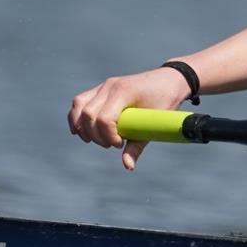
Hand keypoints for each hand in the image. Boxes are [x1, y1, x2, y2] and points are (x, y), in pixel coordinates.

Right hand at [69, 66, 192, 169]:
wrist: (169, 80)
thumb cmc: (165, 101)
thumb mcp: (153, 124)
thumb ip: (137, 146)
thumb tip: (127, 166)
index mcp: (123, 92)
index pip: (104, 118)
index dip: (108, 136)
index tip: (120, 144)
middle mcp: (110, 86)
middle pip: (87, 114)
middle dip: (95, 135)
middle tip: (111, 145)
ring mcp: (104, 86)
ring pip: (79, 105)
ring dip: (81, 126)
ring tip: (92, 140)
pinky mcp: (102, 88)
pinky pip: (81, 101)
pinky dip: (76, 116)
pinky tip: (80, 131)